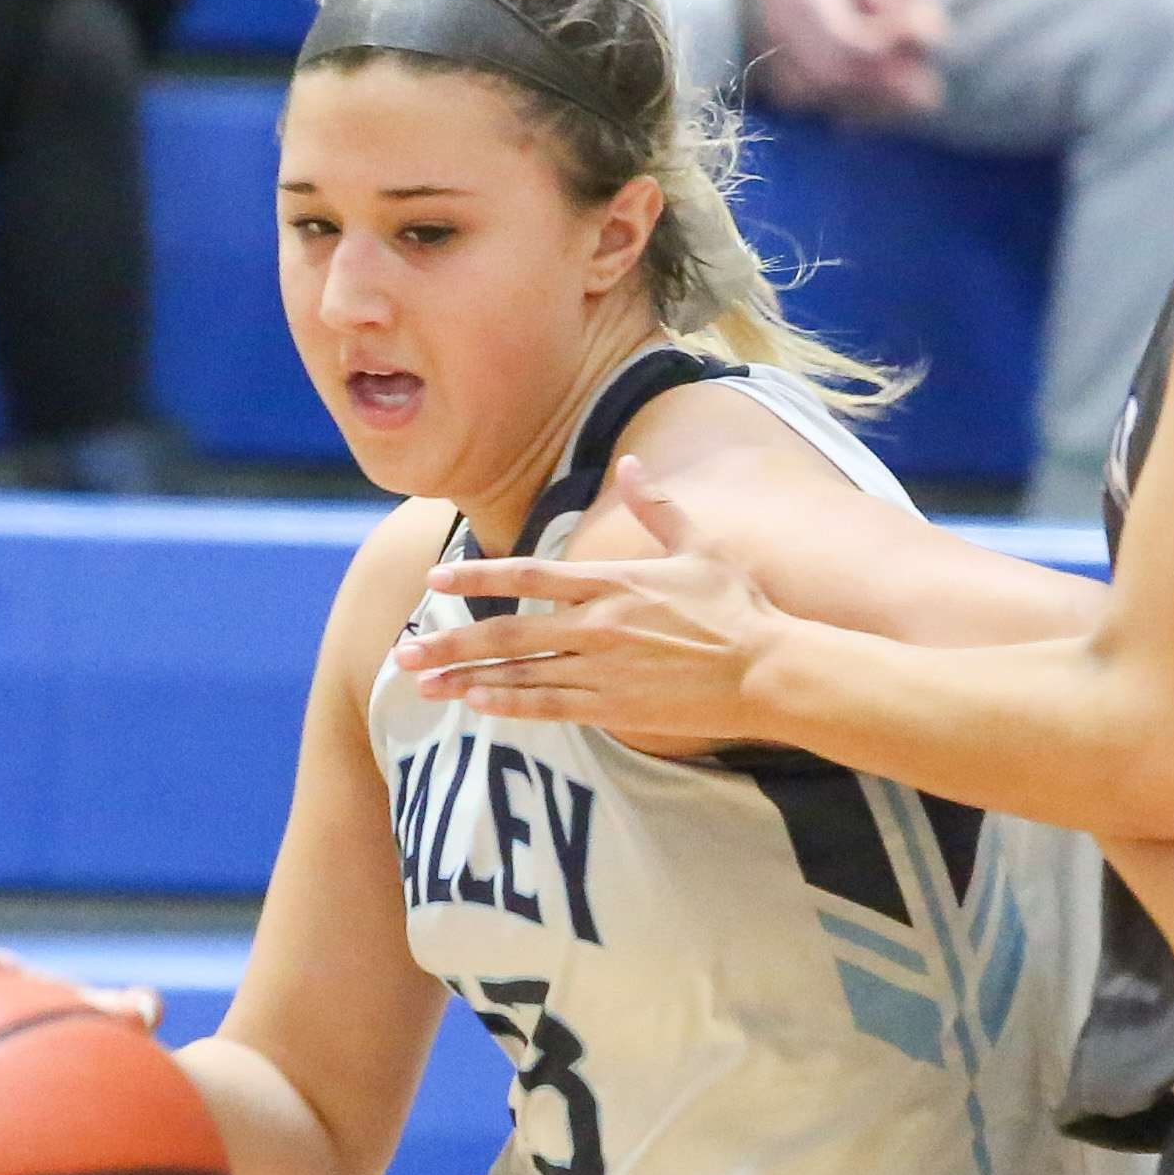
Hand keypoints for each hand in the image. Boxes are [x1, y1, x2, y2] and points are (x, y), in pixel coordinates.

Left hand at [397, 456, 780, 737]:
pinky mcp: (614, 708)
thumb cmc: (738, 607)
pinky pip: (549, 707)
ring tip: (424, 684)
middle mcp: (597, 627)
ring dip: (467, 680)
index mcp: (612, 582)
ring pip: (519, 676)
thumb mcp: (700, 545)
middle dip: (450, 643)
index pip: (528, 575)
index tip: (437, 577)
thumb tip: (629, 466)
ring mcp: (602, 672)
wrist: (768, 671)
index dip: (478, 575)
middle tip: (405, 651)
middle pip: (507, 634)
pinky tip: (477, 705)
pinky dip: (509, 706)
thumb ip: (657, 507)